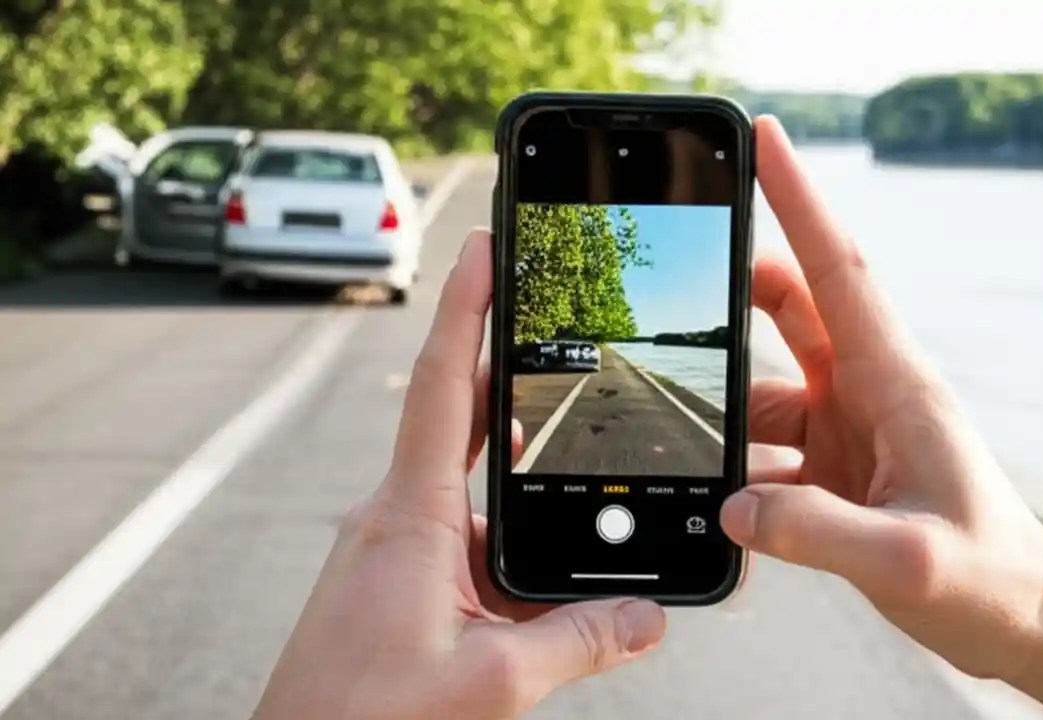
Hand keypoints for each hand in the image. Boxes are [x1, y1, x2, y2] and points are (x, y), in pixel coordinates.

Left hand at [255, 231, 665, 719]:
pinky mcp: (395, 581)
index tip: (485, 248)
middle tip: (566, 343)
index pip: (444, 387)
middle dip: (519, 385)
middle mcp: (395, 518)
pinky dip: (507, 544)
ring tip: (578, 499)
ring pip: (474, 494)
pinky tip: (541, 586)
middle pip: (467, 425)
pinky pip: (463, 540)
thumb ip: (576, 643)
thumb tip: (643, 618)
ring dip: (525, 490)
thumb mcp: (490, 681)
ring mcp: (393, 549)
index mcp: (409, 516)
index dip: (466, 308)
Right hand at [728, 117, 1042, 680]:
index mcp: (896, 384)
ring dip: (729, 412)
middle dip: (742, 286)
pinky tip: (730, 504)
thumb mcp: (905, 561)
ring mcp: (854, 430)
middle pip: (795, 309)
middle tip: (687, 278)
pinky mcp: (842, 470)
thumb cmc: (990, 580)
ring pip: (770, 389)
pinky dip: (743, 467)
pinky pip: (773, 448)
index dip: (797, 198)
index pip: (836, 270)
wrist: (1025, 622)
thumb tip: (734, 506)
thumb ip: (814, 532)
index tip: (764, 139)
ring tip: (691, 446)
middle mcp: (872, 393)